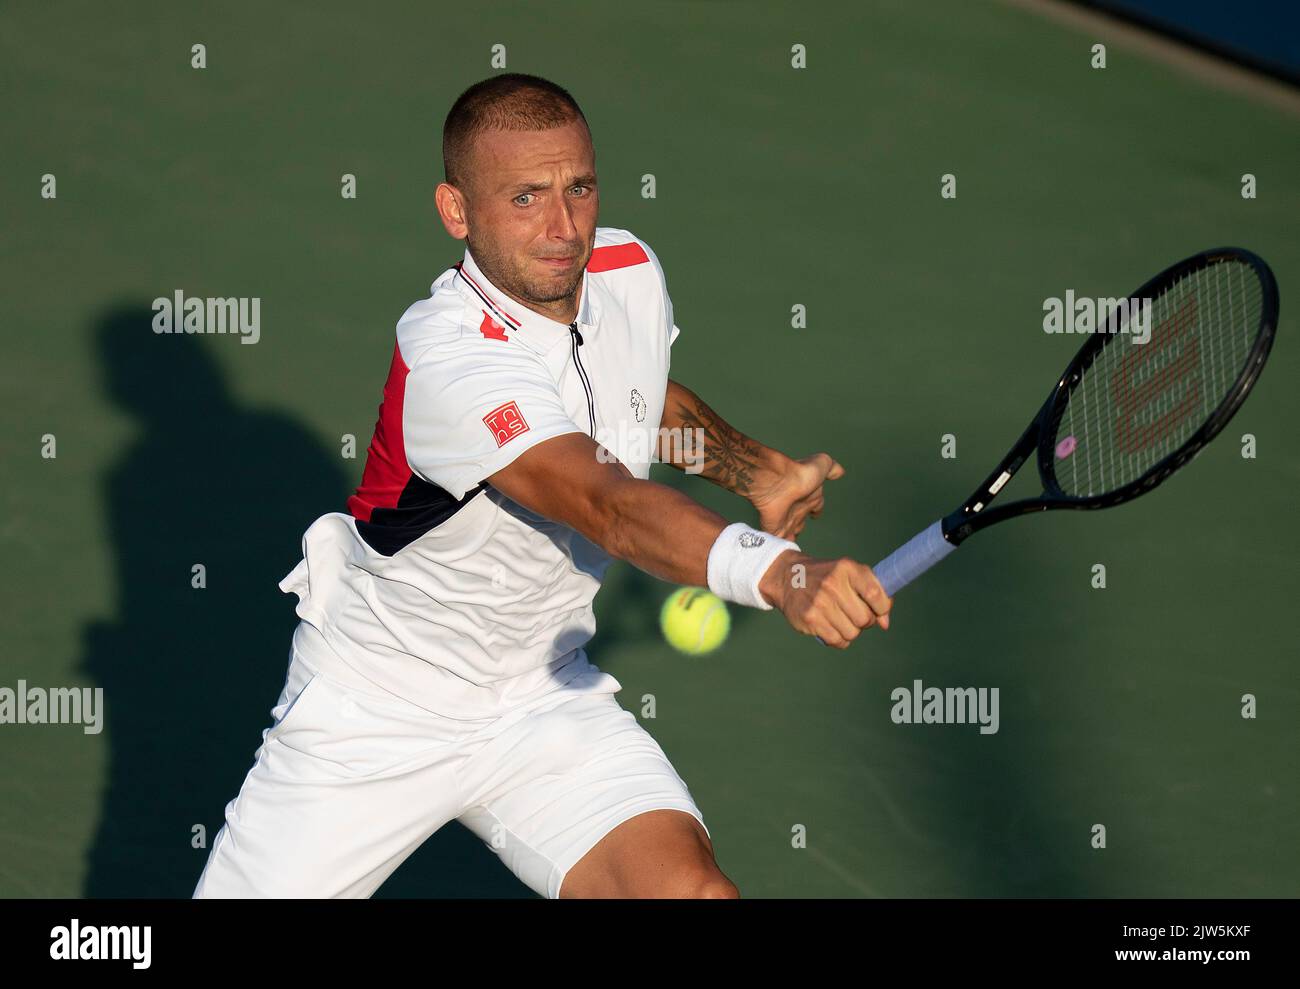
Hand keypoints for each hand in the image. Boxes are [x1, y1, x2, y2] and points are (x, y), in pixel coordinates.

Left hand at [750, 452, 843, 540]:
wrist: (778, 481)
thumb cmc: (800, 473)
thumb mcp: (822, 464)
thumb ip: (831, 468)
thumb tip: (840, 471)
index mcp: (809, 495)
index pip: (816, 505)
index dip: (817, 509)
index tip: (816, 514)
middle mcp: (796, 507)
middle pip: (800, 520)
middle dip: (800, 526)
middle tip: (799, 532)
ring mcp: (784, 517)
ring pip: (789, 531)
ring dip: (790, 537)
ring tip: (789, 548)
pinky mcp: (774, 527)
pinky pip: (777, 540)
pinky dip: (778, 547)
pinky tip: (778, 555)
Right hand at [758, 550, 891, 646]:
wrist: (787, 578)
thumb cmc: (826, 577)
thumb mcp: (849, 574)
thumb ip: (872, 593)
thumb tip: (885, 624)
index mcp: (846, 568)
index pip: (875, 594)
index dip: (882, 607)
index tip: (879, 610)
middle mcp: (832, 584)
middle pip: (865, 618)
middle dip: (864, 621)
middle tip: (853, 614)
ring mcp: (820, 603)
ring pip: (852, 633)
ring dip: (850, 631)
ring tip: (840, 619)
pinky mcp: (810, 619)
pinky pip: (837, 641)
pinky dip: (838, 640)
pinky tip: (831, 627)